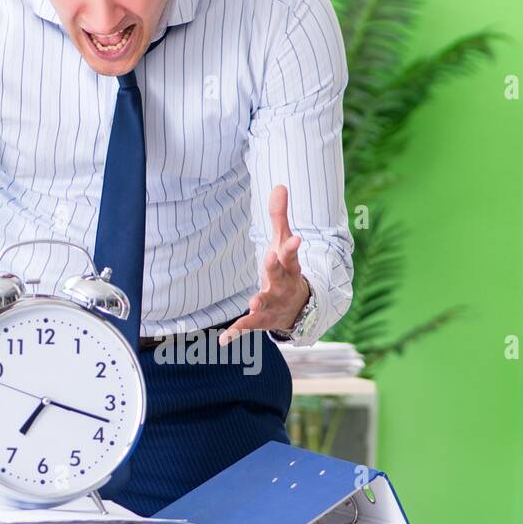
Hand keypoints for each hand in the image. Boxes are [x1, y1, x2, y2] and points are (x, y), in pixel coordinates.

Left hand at [219, 184, 310, 346]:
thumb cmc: (287, 268)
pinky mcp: (261, 319)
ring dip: (259, 302)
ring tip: (252, 304)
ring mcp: (273, 303)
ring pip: (266, 301)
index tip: (296, 237)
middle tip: (271, 257)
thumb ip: (280, 216)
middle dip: (276, 266)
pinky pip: (248, 326)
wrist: (298, 307)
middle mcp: (284, 284)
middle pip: (279, 274)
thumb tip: (280, 184)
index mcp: (289, 265)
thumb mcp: (283, 242)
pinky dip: (236, 332)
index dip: (292, 246)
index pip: (291, 253)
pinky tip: (224, 339)